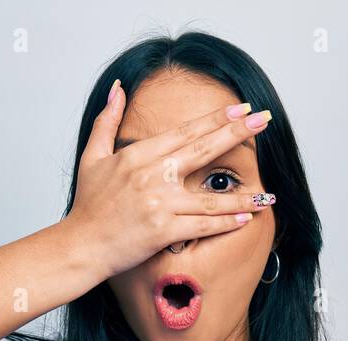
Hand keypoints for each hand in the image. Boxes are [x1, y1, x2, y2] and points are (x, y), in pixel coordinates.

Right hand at [63, 80, 274, 278]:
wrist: (80, 245)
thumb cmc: (88, 205)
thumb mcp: (92, 156)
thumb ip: (107, 120)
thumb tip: (118, 89)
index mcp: (139, 155)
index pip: (186, 132)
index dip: (216, 119)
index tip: (241, 108)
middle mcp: (153, 176)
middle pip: (204, 150)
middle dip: (237, 133)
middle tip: (264, 120)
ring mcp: (160, 204)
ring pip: (210, 197)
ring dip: (242, 195)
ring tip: (267, 192)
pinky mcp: (163, 232)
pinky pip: (202, 226)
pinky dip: (225, 223)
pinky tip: (246, 218)